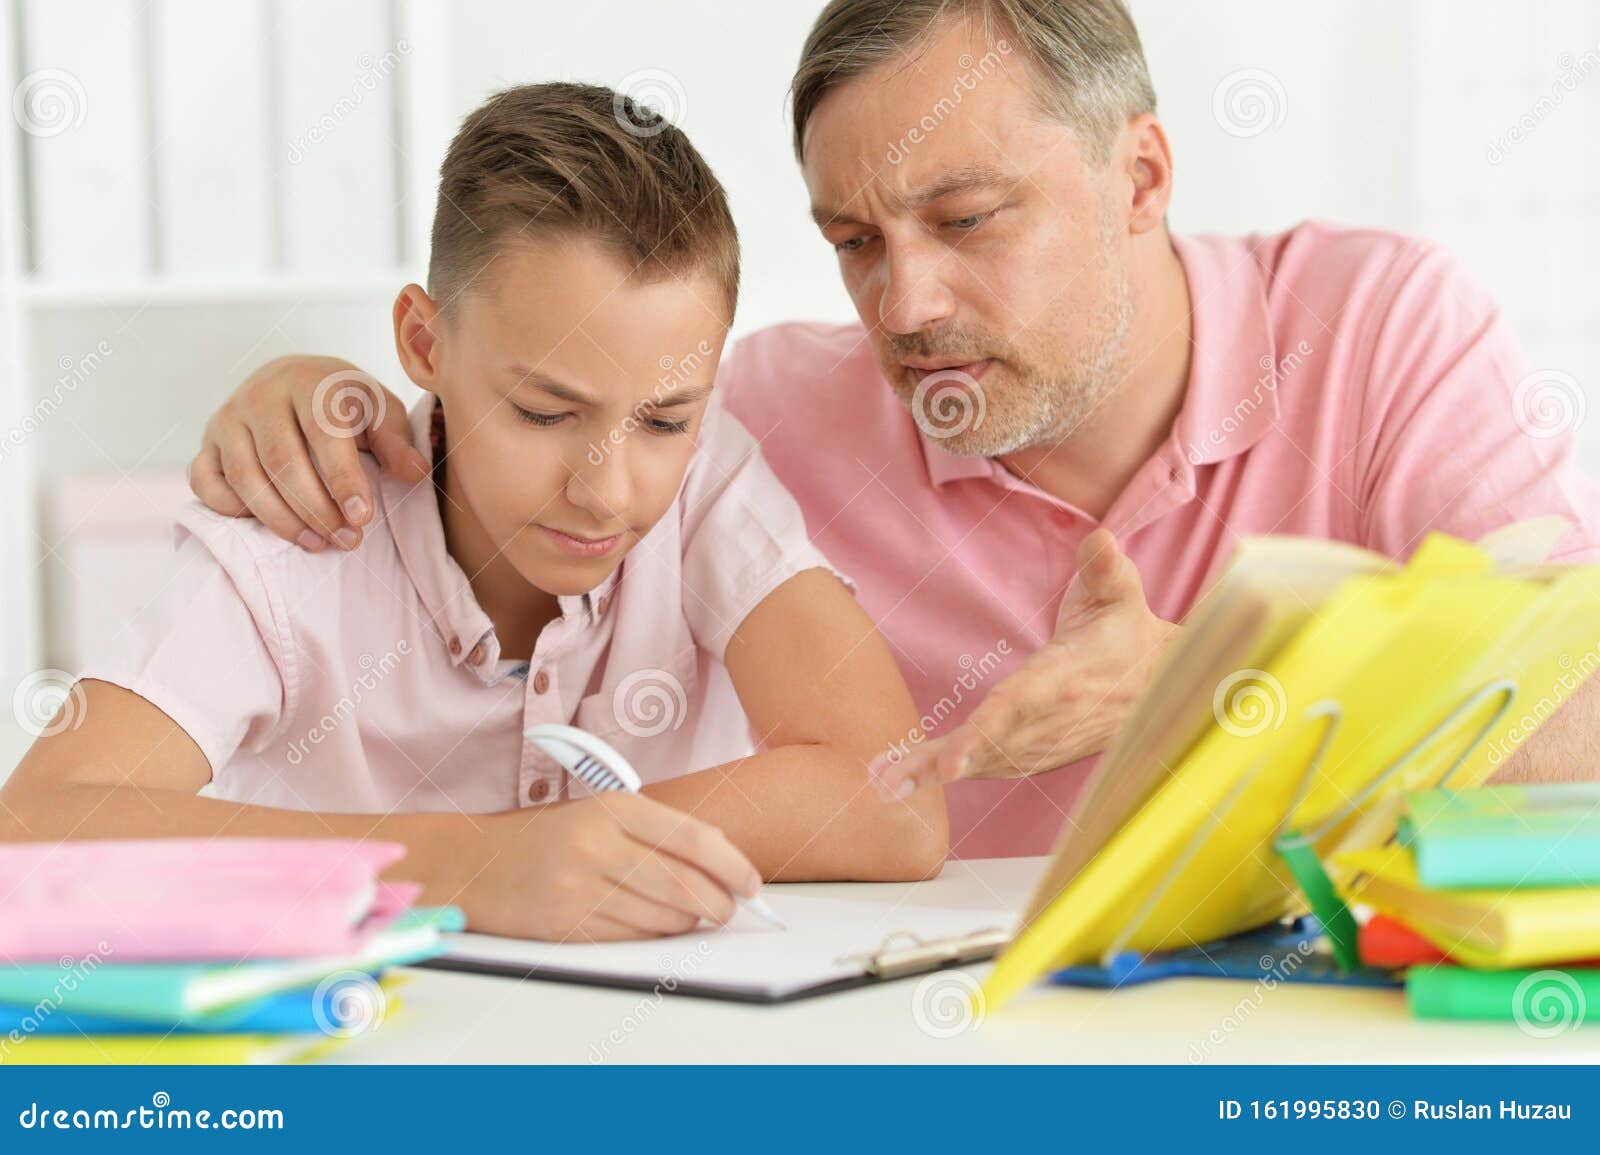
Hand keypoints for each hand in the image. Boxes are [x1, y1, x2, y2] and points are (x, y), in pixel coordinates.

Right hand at [188, 355, 426, 551]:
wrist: (295, 379)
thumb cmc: (344, 401)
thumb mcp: (379, 409)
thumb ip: (396, 439)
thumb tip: (415, 473)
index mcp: (308, 381)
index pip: (323, 434)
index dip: (343, 480)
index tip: (363, 518)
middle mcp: (261, 396)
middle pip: (282, 462)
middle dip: (316, 509)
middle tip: (347, 540)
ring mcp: (227, 419)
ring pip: (244, 477)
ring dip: (281, 519)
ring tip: (318, 543)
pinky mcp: (207, 443)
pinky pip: (205, 483)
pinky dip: (232, 510)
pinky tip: (271, 527)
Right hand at [464, 793, 763, 941]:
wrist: (477, 864)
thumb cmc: (550, 838)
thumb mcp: (601, 814)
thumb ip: (658, 833)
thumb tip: (723, 864)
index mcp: (615, 808)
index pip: (694, 839)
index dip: (733, 866)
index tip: (752, 883)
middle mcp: (599, 846)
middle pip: (685, 886)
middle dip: (719, 903)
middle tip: (728, 908)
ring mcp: (582, 888)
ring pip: (664, 918)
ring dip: (689, 922)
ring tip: (691, 914)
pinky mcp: (569, 925)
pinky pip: (634, 938)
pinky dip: (656, 935)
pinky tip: (655, 925)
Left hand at [868, 529, 1178, 798]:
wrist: (1158, 685)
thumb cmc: (1124, 627)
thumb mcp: (1120, 590)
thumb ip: (1106, 566)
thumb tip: (1099, 540)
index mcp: (1065, 679)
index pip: (1018, 707)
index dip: (984, 734)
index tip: (952, 763)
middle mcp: (1050, 721)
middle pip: (987, 746)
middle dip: (939, 765)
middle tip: (886, 780)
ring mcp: (1043, 745)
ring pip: (982, 764)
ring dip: (931, 775)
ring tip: (881, 783)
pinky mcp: (1035, 755)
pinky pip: (987, 768)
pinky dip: (945, 776)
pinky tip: (904, 780)